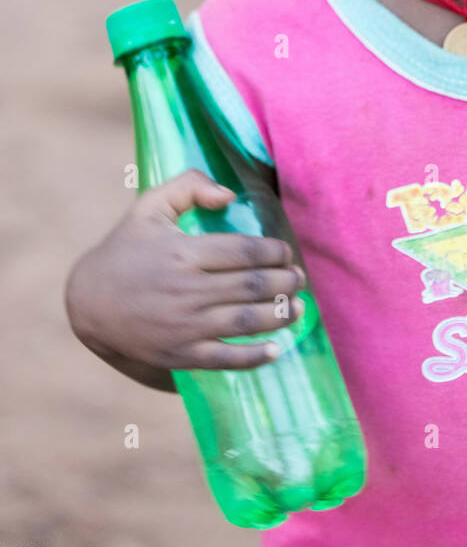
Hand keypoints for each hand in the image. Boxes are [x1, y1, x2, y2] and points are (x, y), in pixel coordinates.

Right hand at [65, 169, 306, 371]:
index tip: (285, 252)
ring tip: (298, 308)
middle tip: (299, 278)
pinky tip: (276, 349)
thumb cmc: (125, 249)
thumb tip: (229, 194)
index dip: (274, 252)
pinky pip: (225, 359)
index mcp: (184, 253)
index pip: (244, 251)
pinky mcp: (180, 354)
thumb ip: (188, 186)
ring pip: (245, 322)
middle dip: (284, 282)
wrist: (88, 302)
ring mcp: (185, 326)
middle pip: (251, 286)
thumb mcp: (149, 206)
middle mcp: (188, 291)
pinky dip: (254, 357)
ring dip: (280, 315)